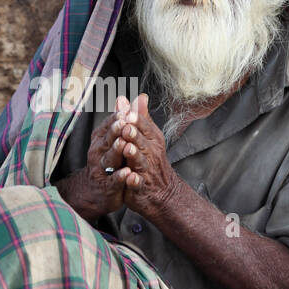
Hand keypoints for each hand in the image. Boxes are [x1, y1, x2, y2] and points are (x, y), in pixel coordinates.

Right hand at [57, 97, 135, 220]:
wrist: (95, 191)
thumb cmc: (107, 160)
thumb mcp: (112, 139)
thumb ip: (119, 120)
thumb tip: (124, 97)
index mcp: (101, 139)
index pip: (109, 125)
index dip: (118, 118)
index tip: (126, 110)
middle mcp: (98, 152)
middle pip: (108, 139)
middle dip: (116, 130)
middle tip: (124, 122)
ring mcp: (102, 169)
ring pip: (109, 158)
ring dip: (117, 151)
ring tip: (125, 144)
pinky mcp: (108, 186)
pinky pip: (114, 180)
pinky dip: (120, 177)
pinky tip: (128, 173)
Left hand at [112, 94, 178, 219]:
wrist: (162, 192)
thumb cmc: (152, 160)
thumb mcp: (149, 137)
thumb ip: (141, 117)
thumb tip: (139, 96)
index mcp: (151, 139)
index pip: (144, 126)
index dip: (135, 119)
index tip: (127, 110)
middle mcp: (151, 152)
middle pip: (142, 141)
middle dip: (134, 134)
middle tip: (126, 126)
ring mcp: (146, 170)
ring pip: (140, 160)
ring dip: (134, 154)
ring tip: (127, 148)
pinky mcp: (141, 186)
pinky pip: (138, 183)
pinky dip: (134, 181)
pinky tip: (130, 178)